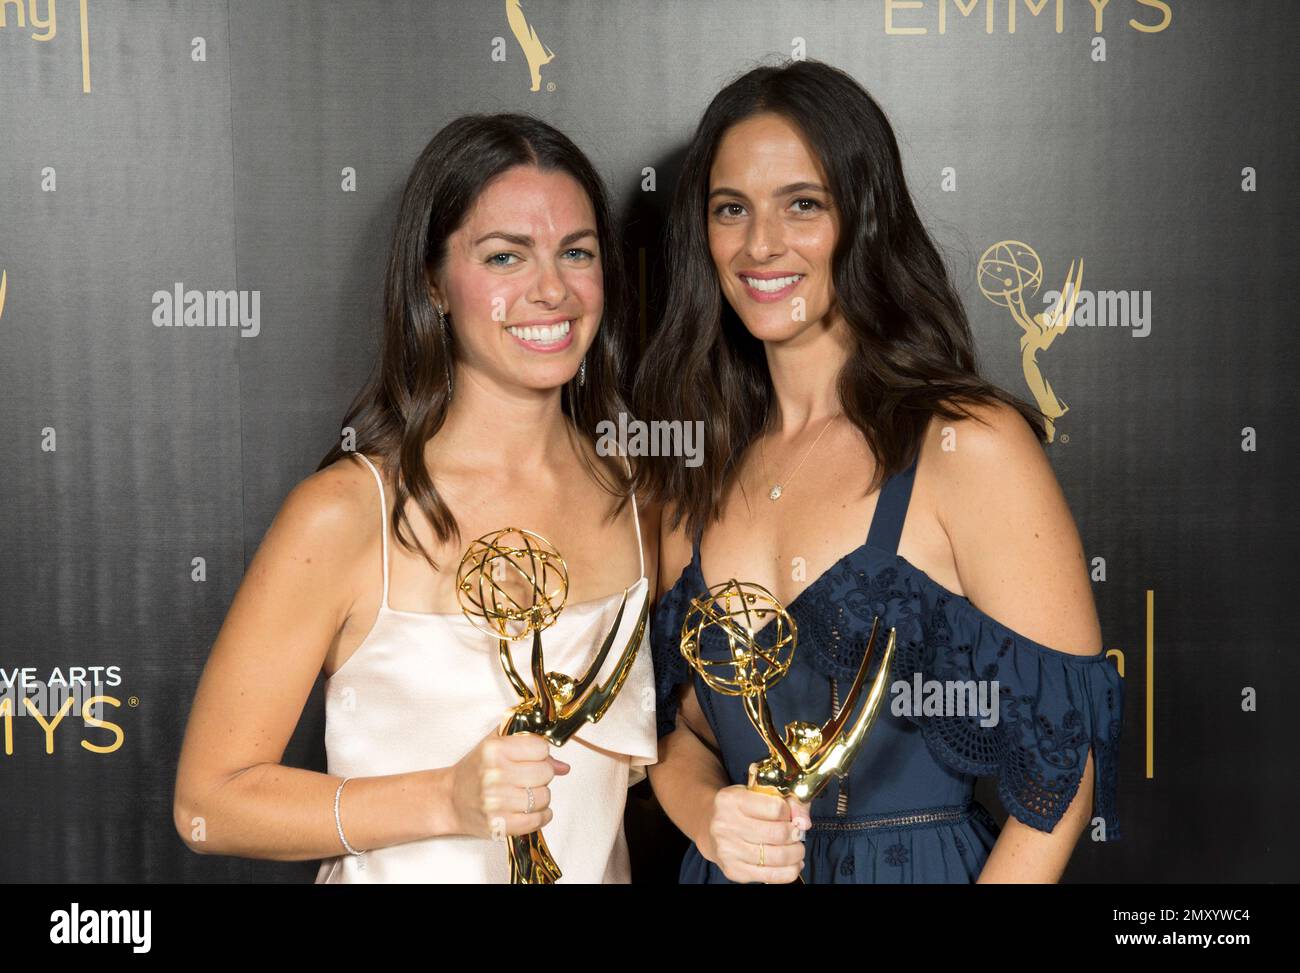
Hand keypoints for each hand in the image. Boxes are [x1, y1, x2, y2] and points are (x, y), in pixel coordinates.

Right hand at [448, 730, 569, 839]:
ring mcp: (496, 802)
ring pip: (544, 797)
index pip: (540, 747)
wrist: (449, 799)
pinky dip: (541, 816)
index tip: (532, 757)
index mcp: (494, 750)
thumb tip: (563, 766)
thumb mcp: (495, 745)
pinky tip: (531, 810)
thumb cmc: (474, 771)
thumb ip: (529, 745)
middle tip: (528, 777)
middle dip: (541, 775)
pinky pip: (537, 820)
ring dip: (540, 797)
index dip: (540, 753)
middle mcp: (494, 775)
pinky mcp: (499, 825)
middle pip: (545, 773)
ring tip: (526, 794)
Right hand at [699, 784, 810, 883]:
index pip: (775, 808)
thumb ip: (786, 801)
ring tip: (797, 849)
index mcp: (731, 800)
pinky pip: (771, 876)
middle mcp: (725, 825)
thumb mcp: (756, 793)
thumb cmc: (739, 808)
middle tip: (797, 833)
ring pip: (777, 857)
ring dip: (796, 854)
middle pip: (777, 834)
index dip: (789, 812)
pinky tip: (792, 864)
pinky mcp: (733, 870)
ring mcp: (728, 850)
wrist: (709, 826)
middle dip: (795, 835)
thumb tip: (805, 822)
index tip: (789, 814)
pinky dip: (789, 872)